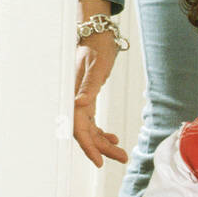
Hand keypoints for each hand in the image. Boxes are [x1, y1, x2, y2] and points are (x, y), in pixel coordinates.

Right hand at [73, 0, 127, 166]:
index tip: (99, 162)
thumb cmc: (97, 47)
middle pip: (86, 133)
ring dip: (105, 144)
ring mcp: (80, 102)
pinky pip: (92, 123)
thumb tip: (80, 104)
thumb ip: (89, 86)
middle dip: (103, 148)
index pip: (79, 127)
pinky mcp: (87, 100)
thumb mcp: (96, 66)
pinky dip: (103, 133)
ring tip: (122, 154)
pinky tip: (114, 139)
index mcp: (74, 94)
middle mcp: (75, 101)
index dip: (88, 146)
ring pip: (90, 130)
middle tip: (123, 158)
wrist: (96, 35)